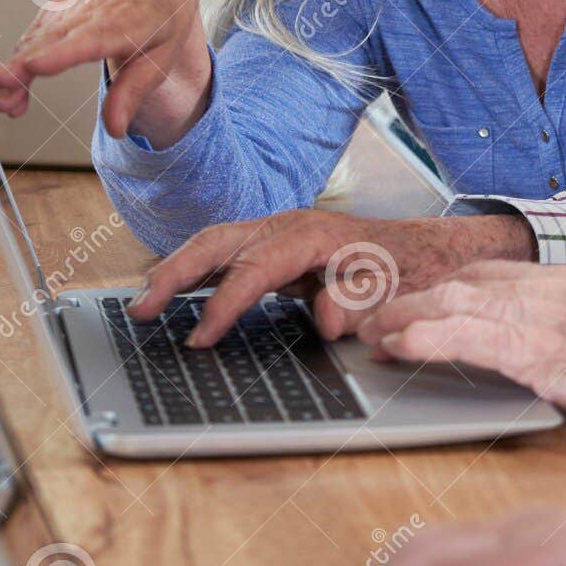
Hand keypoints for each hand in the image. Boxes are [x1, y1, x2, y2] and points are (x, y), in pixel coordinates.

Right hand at [0, 0, 209, 142]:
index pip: (89, 39)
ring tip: (6, 103)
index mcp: (125, 23)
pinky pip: (36, 32)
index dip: (60, 53)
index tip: (35, 67)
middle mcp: (93, 11)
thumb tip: (116, 129)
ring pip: (37, 37)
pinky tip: (13, 83)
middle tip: (2, 94)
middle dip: (22, 66)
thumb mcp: (161, 59)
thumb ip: (134, 93)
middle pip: (52, 40)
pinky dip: (21, 57)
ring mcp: (73, 7)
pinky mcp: (60, 8)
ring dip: (16, 69)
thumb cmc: (162, 22)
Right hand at [127, 209, 536, 343]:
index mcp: (309, 236)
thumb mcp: (392, 288)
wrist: (423, 250)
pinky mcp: (274, 246)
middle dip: (174, 274)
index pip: (252, 271)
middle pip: (217, 243)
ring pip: (214, 245)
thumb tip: (324, 317)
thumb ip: (359, 302)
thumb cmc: (407, 268)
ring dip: (176, 271)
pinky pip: (226, 255)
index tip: (200, 338)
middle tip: (142, 309)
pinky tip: (175, 296)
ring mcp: (276, 233)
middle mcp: (285, 227)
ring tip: (143, 305)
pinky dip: (195, 271)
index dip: (222, 305)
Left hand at [358, 260, 565, 437]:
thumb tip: (526, 353)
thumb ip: (561, 333)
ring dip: (403, 317)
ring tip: (374, 335)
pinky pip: (465, 336)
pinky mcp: (540, 350)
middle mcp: (549, 288)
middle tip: (374, 317)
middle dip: (410, 298)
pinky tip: (399, 348)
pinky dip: (423, 338)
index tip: (413, 303)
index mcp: (565, 282)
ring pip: (452, 302)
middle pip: (460, 282)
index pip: (486, 274)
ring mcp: (544, 316)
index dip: (441, 289)